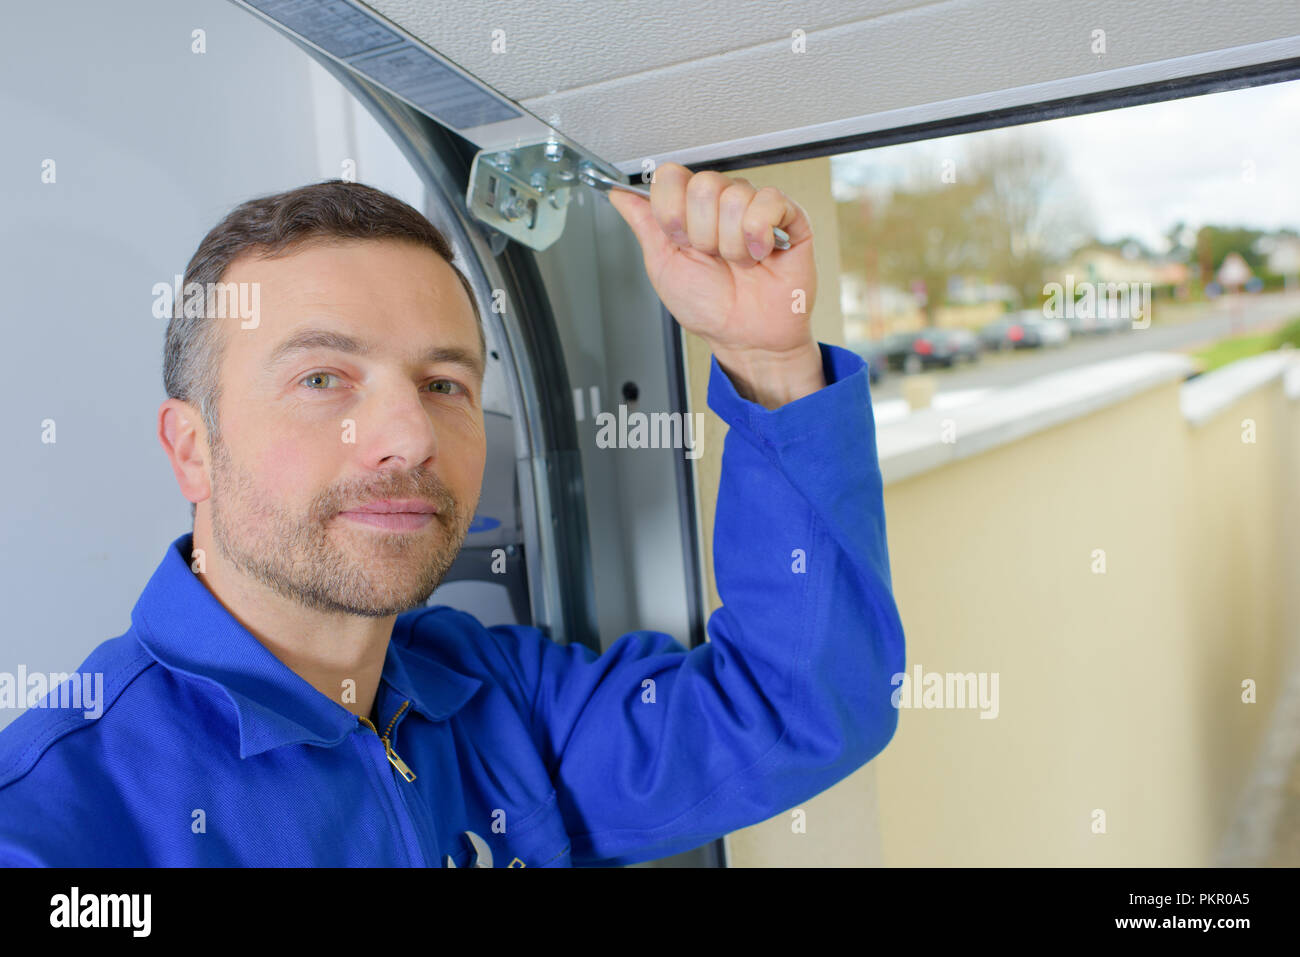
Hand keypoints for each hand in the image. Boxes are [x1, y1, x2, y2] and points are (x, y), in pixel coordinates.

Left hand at [608, 163, 823, 407]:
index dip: (672, 211)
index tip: (679, 240)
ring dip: (731, 244)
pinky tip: (761, 254)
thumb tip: (618, 194)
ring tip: (739, 263)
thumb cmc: (709, 308)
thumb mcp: (664, 265)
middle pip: (703, 185)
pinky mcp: (788, 216)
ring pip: (734, 197)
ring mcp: (754, 207)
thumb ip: (644, 224)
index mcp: (689, 210)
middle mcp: (720, 203)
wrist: (745, 337)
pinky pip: (769, 201)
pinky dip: (759, 235)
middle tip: (712, 257)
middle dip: (702, 233)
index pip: (672, 176)